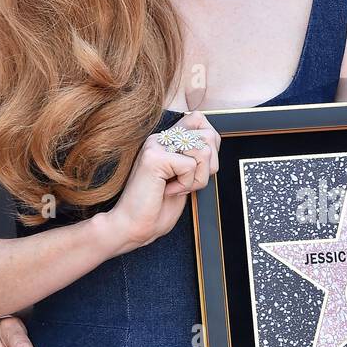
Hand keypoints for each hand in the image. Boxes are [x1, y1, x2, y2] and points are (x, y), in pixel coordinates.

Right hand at [104, 111, 220, 255]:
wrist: (134, 227)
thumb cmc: (157, 208)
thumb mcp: (186, 178)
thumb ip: (197, 156)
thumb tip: (212, 138)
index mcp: (167, 140)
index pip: (199, 120)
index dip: (210, 145)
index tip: (195, 168)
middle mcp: (160, 138)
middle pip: (209, 136)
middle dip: (207, 168)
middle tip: (184, 183)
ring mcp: (156, 145)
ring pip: (203, 151)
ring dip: (197, 179)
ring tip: (175, 187)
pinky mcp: (154, 157)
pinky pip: (190, 166)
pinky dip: (186, 185)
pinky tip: (167, 191)